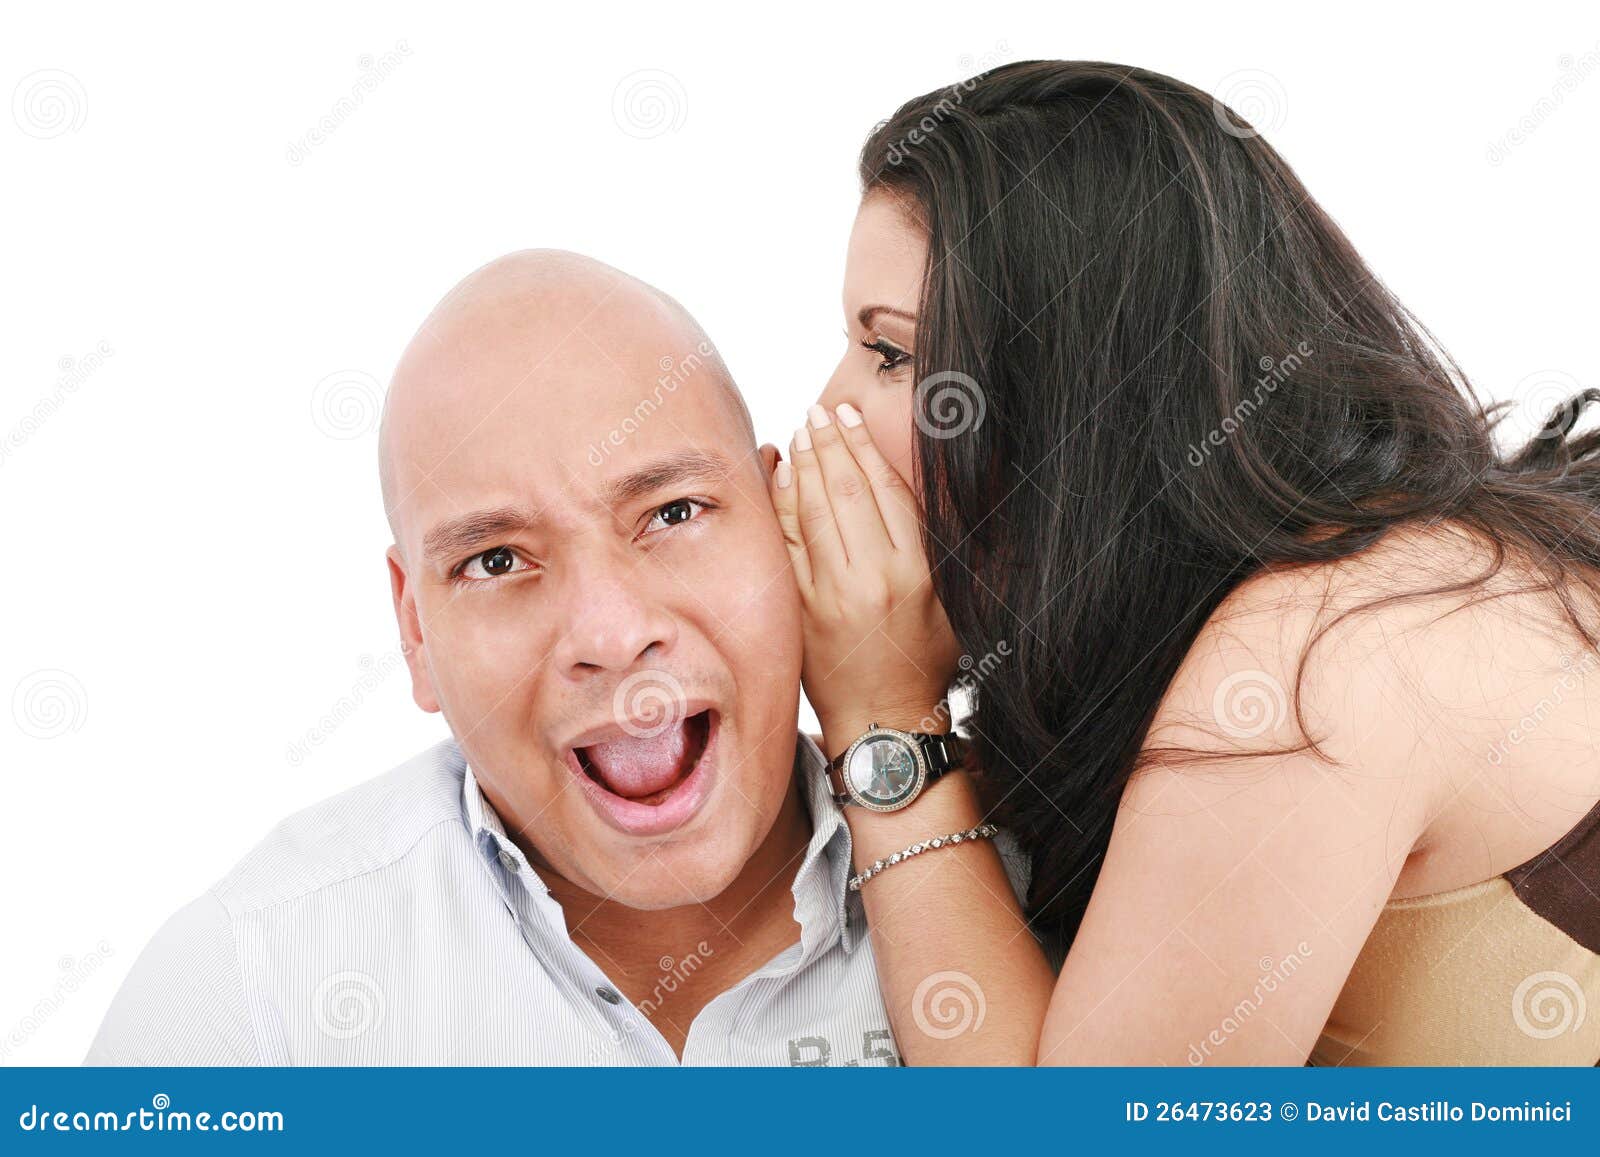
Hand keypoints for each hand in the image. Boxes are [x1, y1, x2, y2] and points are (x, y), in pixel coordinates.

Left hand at [767, 403, 960, 756]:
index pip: (885, 491)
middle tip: (818, 412)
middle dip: (829, 444)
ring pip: (811, 512)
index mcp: (914, 573)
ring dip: (803, 465)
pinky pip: (785, 544)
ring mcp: (830, 595)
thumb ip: (923, 546)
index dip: (864, 448)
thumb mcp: (945, 600)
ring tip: (800, 432)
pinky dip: (779, 504)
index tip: (851, 417)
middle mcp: (871, 579)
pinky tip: (777, 474)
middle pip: (844, 492)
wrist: (885, 722)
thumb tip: (893, 487)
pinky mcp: (801, 610)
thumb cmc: (923, 661)